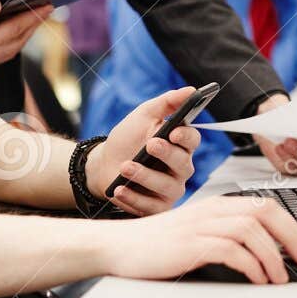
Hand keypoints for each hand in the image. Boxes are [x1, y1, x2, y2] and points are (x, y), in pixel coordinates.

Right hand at [0, 0, 51, 74]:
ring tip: (36, 18)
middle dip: (34, 24)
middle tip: (48, 9)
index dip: (32, 17)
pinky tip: (16, 32)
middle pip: (17, 41)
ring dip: (26, 33)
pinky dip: (14, 41)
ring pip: (12, 49)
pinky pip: (3, 53)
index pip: (14, 30)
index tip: (47, 5)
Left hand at [86, 86, 201, 214]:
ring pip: (167, 187)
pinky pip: (151, 207)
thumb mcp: (144, 115)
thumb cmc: (128, 139)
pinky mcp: (157, 207)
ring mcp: (170, 190)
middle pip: (183, 164)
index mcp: (180, 145)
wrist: (104, 163)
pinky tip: (119, 188)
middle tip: (149, 144)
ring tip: (125, 166)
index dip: (185, 136)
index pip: (193, 140)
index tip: (173, 131)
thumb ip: (167, 102)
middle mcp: (180, 169)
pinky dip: (133, 198)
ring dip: (145, 176)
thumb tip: (191, 90)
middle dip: (167, 154)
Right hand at [103, 193, 296, 283]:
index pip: (265, 205)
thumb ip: (225, 235)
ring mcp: (200, 226)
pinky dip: (250, 264)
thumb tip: (263, 253)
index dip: (290, 226)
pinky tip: (256, 278)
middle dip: (290, 236)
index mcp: (216, 205)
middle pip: (264, 212)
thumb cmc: (156, 244)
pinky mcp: (189, 244)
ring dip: (272, 256)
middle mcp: (211, 210)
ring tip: (278, 277)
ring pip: (251, 231)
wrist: (118, 246)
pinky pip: (230, 250)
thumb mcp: (196, 232)